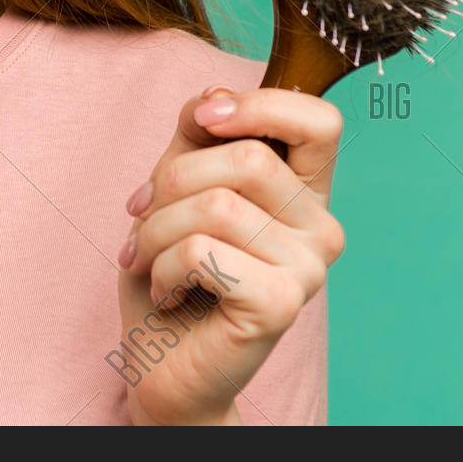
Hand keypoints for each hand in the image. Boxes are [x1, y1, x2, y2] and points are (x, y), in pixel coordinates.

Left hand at [112, 84, 345, 424]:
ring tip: (147, 258)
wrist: (162, 364)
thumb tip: (213, 97)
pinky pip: (201, 252)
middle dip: (171, 180)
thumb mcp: (177, 187)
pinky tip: (165, 292)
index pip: (321, 121)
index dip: (261, 105)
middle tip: (141, 215)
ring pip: (215, 205)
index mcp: (304, 193)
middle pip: (247, 158)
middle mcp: (321, 228)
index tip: (205, 119)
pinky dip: (161, 267)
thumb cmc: (172, 272)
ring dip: (156, 230)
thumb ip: (199, 136)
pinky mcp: (281, 305)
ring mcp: (309, 269)